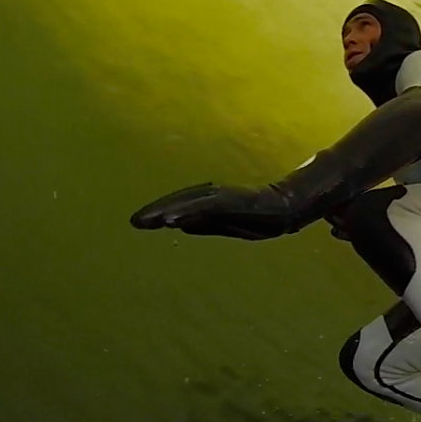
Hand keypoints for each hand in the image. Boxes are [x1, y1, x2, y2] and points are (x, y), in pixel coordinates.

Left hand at [129, 182, 294, 240]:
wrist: (286, 208)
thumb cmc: (259, 216)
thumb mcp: (226, 224)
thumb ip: (204, 224)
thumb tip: (181, 226)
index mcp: (211, 201)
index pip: (181, 204)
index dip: (160, 210)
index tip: (139, 221)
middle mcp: (213, 196)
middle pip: (181, 201)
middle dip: (157, 210)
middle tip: (135, 221)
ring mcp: (223, 198)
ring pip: (190, 203)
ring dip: (169, 210)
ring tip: (149, 220)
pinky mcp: (232, 202)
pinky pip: (206, 207)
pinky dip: (188, 212)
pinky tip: (172, 221)